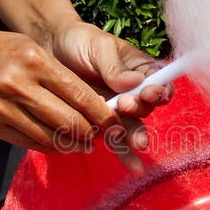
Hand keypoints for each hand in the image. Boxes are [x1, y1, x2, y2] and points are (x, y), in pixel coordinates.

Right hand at [0, 22, 122, 153]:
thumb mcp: (29, 49)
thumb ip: (59, 75)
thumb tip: (92, 104)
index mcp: (35, 61)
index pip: (80, 95)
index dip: (103, 115)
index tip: (117, 125)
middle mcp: (19, 85)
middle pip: (69, 121)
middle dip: (91, 133)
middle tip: (103, 136)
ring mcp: (3, 108)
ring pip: (50, 137)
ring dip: (72, 145)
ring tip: (85, 143)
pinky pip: (29, 143)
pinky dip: (49, 147)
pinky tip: (60, 145)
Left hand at [49, 20, 173, 171]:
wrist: (51, 49)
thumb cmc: (80, 42)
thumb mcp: (98, 47)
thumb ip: (114, 66)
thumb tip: (134, 82)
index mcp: (140, 70)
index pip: (158, 82)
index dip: (158, 90)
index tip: (149, 91)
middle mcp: (134, 92)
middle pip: (146, 107)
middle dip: (138, 109)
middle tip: (125, 105)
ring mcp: (118, 110)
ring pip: (132, 126)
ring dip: (135, 135)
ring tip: (137, 144)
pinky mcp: (102, 124)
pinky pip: (115, 139)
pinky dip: (123, 152)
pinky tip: (133, 166)